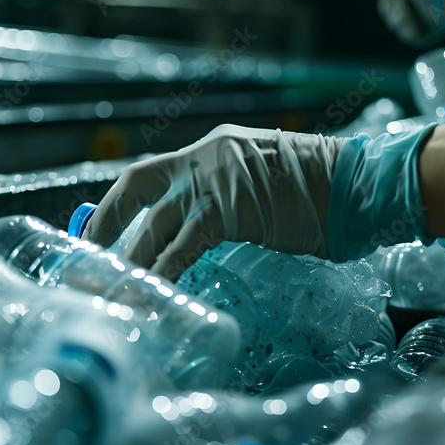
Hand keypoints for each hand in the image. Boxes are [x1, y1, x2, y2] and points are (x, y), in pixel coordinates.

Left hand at [83, 124, 345, 279]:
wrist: (357, 186)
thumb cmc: (321, 193)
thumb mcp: (263, 186)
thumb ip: (229, 201)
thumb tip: (203, 235)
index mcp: (212, 150)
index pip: (152, 174)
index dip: (121, 203)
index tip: (102, 229)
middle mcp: (205, 158)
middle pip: (137, 186)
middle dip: (106, 222)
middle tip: (88, 256)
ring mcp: (215, 181)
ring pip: (154, 224)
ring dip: (131, 259)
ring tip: (114, 289)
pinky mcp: (227, 210)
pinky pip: (182, 247)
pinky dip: (163, 271)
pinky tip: (153, 293)